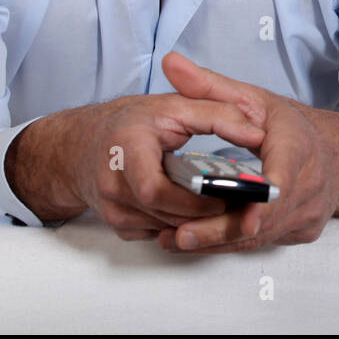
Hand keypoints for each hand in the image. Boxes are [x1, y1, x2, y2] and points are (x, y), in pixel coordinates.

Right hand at [5, 88, 266, 238]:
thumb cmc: (130, 122)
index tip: (223, 196)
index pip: (155, 189)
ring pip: (162, 227)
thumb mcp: (174, 105)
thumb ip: (218, 115)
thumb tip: (256, 133)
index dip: (191, 200)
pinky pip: (156, 232)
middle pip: (162, 213)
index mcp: (126, 149)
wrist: (83, 144)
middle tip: (235, 205)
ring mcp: (112, 209)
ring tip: (226, 206)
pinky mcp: (117, 224)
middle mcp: (112, 183)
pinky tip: (197, 212)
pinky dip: (179, 224)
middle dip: (202, 213)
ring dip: (195, 221)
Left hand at [155, 52, 338, 253]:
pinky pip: (265, 242)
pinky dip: (233, 243)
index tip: (248, 217)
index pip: (285, 178)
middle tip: (179, 235)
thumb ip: (210, 87)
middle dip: (221, 230)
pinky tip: (200, 242)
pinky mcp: (303, 231)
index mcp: (299, 148)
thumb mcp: (255, 100)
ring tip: (175, 242)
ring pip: (261, 236)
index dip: (266, 201)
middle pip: (264, 217)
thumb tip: (171, 63)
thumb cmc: (295, 128)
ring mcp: (309, 214)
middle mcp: (310, 186)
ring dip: (219, 242)